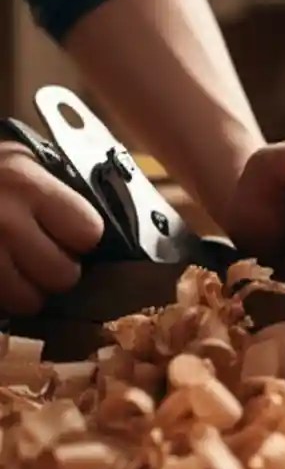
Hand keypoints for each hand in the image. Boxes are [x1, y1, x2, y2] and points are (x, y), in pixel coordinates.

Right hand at [0, 142, 102, 315]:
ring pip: (29, 302)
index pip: (88, 232)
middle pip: (63, 275)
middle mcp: (2, 220)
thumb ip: (51, 189)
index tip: (67, 232)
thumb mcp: (13, 162)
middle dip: (54, 269)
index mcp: (25, 183)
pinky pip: (0, 306)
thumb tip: (91, 229)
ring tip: (8, 266)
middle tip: (34, 254)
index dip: (80, 236)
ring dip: (24, 291)